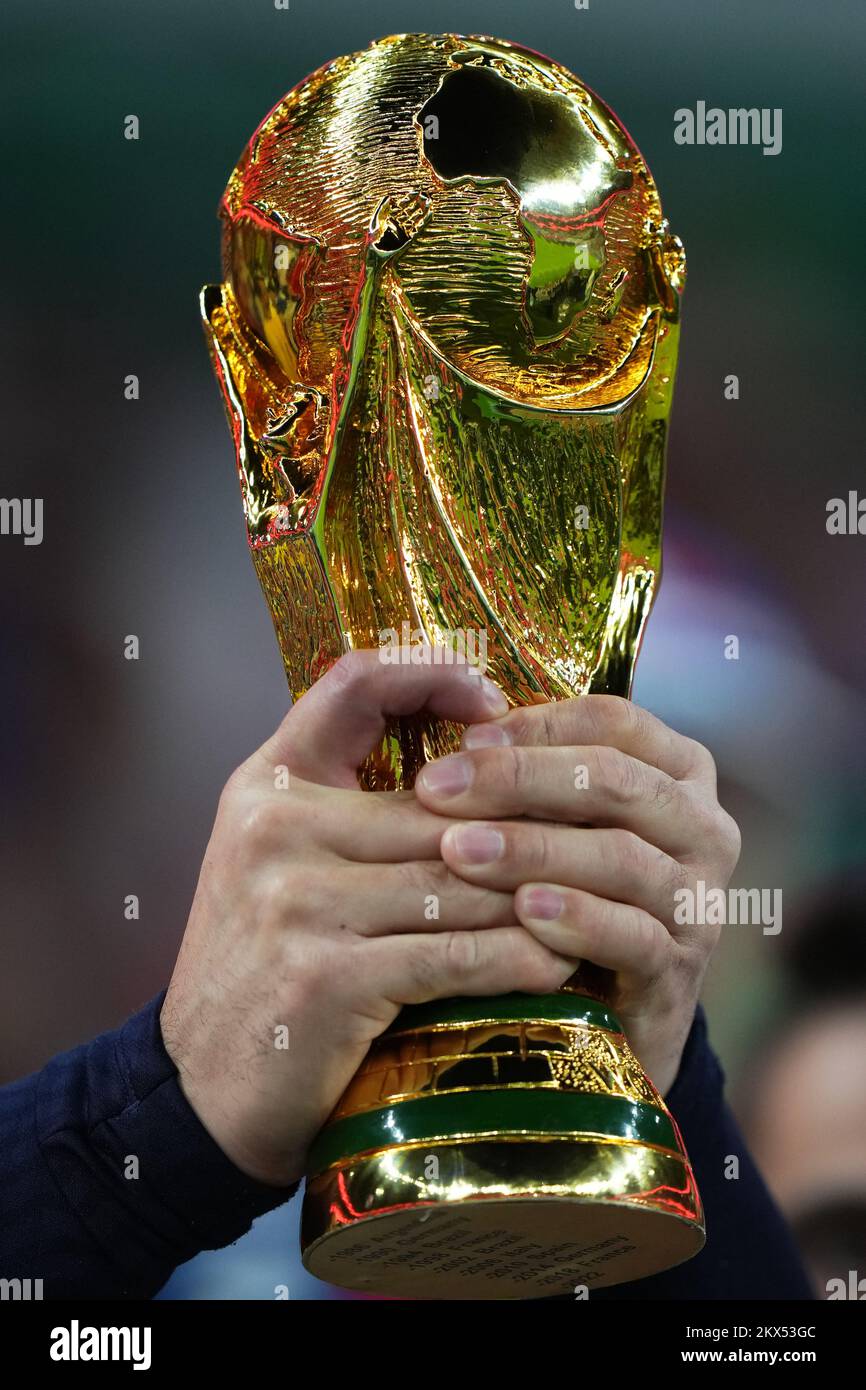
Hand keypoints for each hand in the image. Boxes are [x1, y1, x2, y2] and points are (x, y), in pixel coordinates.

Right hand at [160, 652, 576, 1186]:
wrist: (199, 1090)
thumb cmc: (260, 966)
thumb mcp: (275, 857)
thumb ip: (346, 802)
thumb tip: (470, 758)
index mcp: (268, 784)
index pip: (354, 684)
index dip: (432, 674)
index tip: (496, 704)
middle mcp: (278, 828)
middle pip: (443, 804)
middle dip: (528, 822)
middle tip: (598, 832)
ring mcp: (299, 903)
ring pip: (461, 880)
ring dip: (538, 896)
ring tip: (593, 902)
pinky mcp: (328, 977)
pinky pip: (454, 954)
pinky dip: (517, 958)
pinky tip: (555, 960)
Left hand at [415, 695, 740, 1094]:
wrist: (617, 1017)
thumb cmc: (575, 895)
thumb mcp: (562, 824)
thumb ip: (531, 776)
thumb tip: (466, 736)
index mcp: (678, 772)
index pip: (614, 722)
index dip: (537, 725)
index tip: (464, 740)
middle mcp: (703, 827)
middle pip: (615, 780)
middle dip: (519, 778)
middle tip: (436, 789)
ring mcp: (699, 899)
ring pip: (622, 856)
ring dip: (533, 850)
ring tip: (459, 852)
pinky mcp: (682, 970)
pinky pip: (634, 936)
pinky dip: (577, 919)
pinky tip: (524, 911)